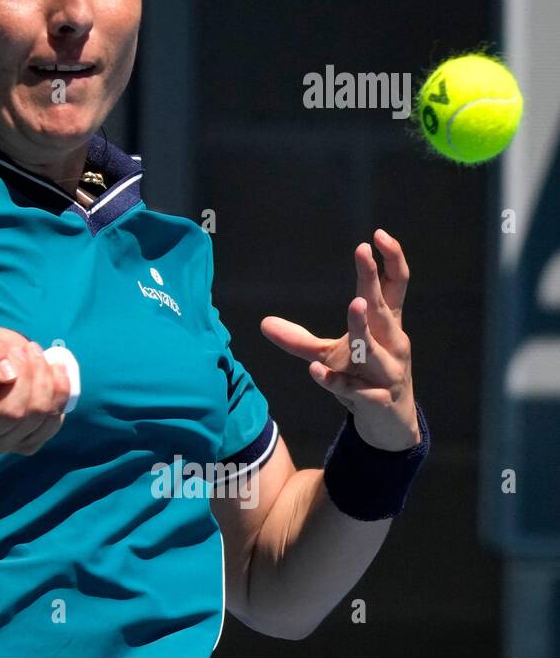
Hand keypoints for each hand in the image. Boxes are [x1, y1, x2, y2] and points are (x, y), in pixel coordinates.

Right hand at [0, 323, 70, 455]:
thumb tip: (8, 373)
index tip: (2, 358)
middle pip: (15, 413)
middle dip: (28, 374)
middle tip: (27, 349)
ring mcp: (8, 446)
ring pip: (38, 417)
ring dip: (46, 380)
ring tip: (39, 356)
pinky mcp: (30, 443)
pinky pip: (53, 422)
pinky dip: (60, 394)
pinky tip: (55, 373)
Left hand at [259, 228, 419, 450]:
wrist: (388, 421)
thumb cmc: (363, 376)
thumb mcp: (329, 353)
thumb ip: (298, 338)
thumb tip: (264, 322)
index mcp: (385, 325)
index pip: (394, 287)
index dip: (390, 260)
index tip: (377, 235)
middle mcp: (392, 343)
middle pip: (382, 308)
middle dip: (372, 281)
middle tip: (362, 253)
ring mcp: (387, 371)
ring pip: (376, 348)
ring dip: (363, 327)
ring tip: (353, 305)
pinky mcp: (376, 399)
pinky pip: (356, 389)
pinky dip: (337, 381)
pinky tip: (318, 371)